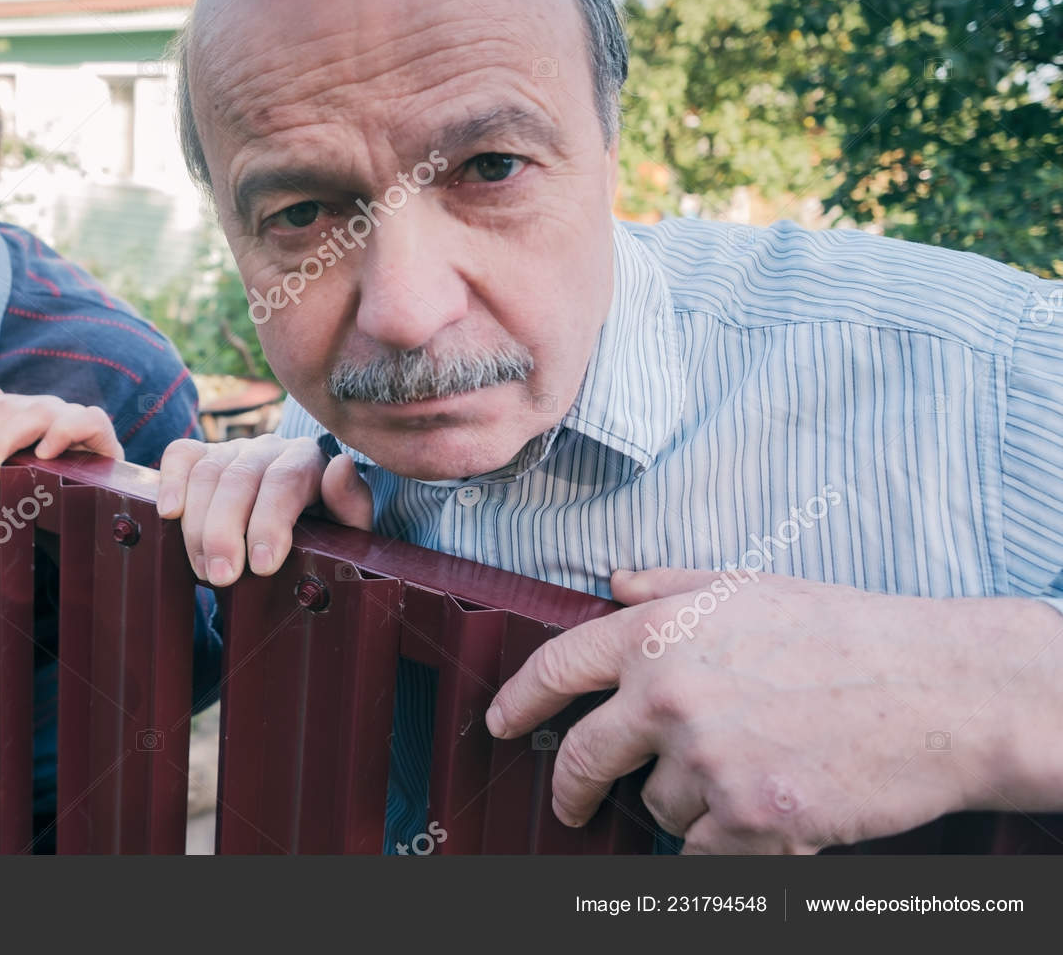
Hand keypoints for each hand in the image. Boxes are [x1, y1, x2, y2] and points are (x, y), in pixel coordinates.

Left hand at [0, 378, 122, 496]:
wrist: (97, 496)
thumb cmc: (48, 481)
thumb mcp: (15, 461)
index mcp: (22, 411)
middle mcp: (45, 408)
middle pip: (4, 410)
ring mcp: (73, 416)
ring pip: (36, 414)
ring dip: (3, 445)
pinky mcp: (101, 432)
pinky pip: (87, 420)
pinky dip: (64, 433)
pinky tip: (44, 456)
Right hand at [156, 433, 372, 584]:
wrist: (298, 532)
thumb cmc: (325, 534)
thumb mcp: (348, 529)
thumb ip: (351, 503)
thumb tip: (339, 466)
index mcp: (309, 460)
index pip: (285, 480)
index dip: (270, 522)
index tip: (261, 566)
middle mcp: (270, 447)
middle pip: (240, 478)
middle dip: (226, 531)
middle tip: (222, 577)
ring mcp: (234, 449)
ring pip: (207, 473)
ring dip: (199, 525)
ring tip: (204, 570)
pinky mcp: (203, 456)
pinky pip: (181, 455)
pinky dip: (171, 481)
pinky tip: (169, 514)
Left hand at [484, 568, 1062, 852]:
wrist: (934, 692)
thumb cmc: (843, 634)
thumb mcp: (744, 587)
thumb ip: (668, 587)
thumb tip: (612, 583)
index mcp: (658, 633)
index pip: (555, 669)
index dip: (516, 701)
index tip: (500, 724)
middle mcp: (667, 696)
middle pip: (581, 758)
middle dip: (568, 788)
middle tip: (569, 804)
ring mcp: (705, 763)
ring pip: (654, 807)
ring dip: (684, 804)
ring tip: (747, 772)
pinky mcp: (747, 822)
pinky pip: (698, 852)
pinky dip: (721, 845)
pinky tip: (763, 813)